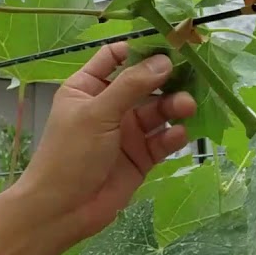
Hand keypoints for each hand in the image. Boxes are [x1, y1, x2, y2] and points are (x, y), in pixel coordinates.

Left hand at [15, 43, 196, 239]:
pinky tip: (180, 134)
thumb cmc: (71, 154)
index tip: (169, 45)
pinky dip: (173, 135)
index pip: (116, 57)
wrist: (63, 210)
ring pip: (158, 111)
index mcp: (88, 87)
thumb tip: (164, 60)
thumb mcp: (98, 113)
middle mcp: (110, 106)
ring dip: (174, 106)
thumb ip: (132, 86)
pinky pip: (163, 140)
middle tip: (191, 75)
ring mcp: (127, 132)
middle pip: (145, 83)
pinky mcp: (142, 156)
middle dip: (167, 79)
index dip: (141, 49)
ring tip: (188, 107)